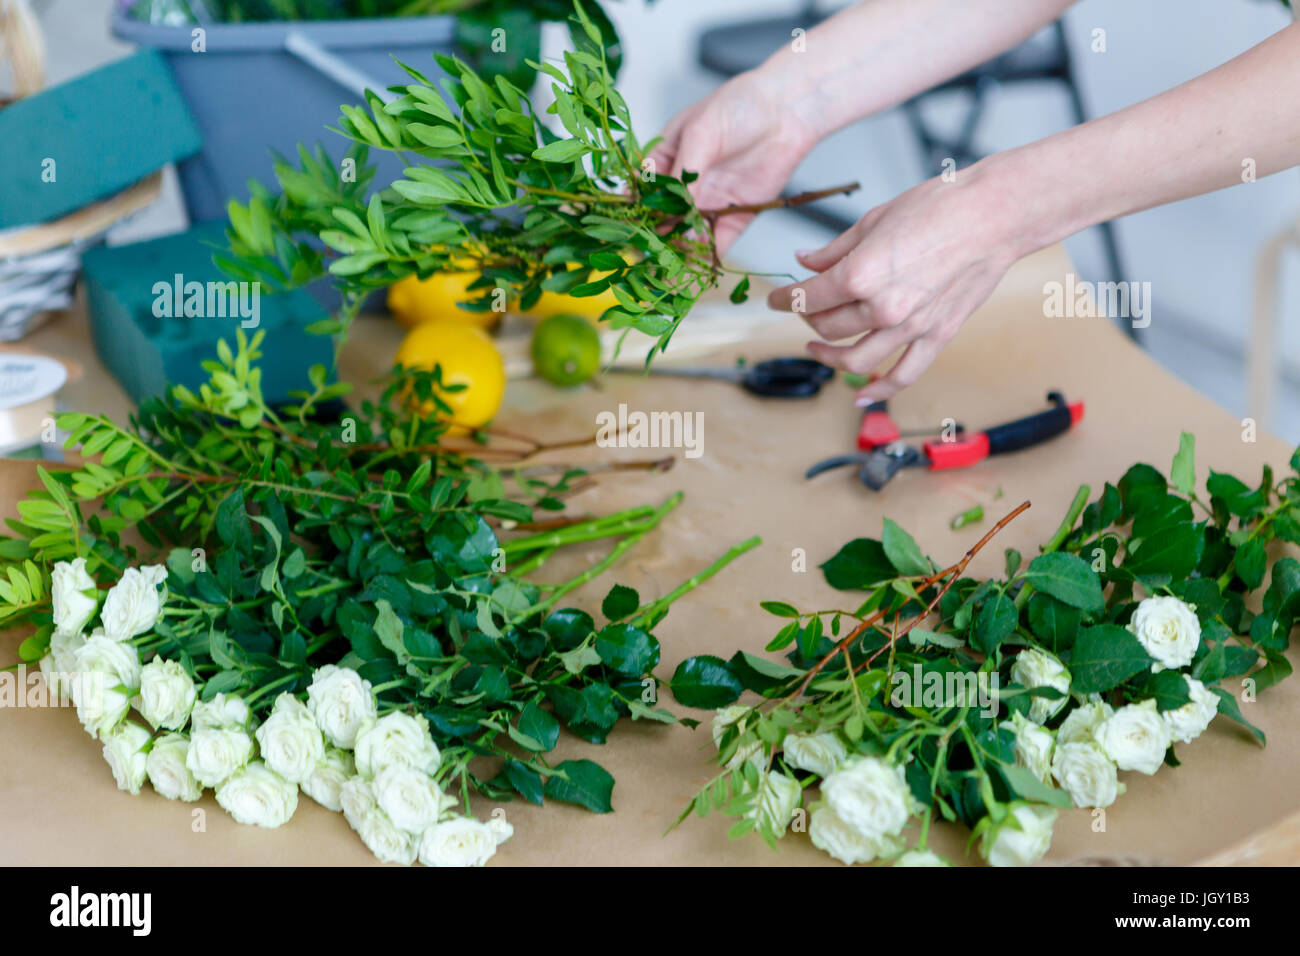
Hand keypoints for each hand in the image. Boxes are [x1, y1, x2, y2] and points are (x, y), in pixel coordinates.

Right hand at [648, 70, 817, 254]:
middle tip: (649, 253)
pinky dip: (707, 257)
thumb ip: (683, 173)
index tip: (630, 226)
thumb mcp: (700, 133)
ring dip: (679, 251)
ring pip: (688, 234)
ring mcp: (710, 201)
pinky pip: (718, 242)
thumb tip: (671, 210)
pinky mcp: (736, 215)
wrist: (787, 109)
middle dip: (656, 237)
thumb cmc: (739, 106)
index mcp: (668, 158)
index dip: (636, 208)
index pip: (644, 189)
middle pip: (664, 217)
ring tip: (670, 267)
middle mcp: (686, 184)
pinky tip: (697, 267)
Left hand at [768, 164, 1020, 402]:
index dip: (782, 299)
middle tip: (804, 309)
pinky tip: (860, 394)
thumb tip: (805, 262)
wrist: (995, 215)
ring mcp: (910, 327)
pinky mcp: (936, 336)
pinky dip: (878, 389)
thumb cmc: (940, 207)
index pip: (805, 298)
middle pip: (827, 327)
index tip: (774, 298)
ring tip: (817, 347)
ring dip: (829, 356)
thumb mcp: (874, 220)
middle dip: (807, 319)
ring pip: (855, 358)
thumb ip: (834, 250)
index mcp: (861, 275)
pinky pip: (902, 374)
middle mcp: (882, 307)